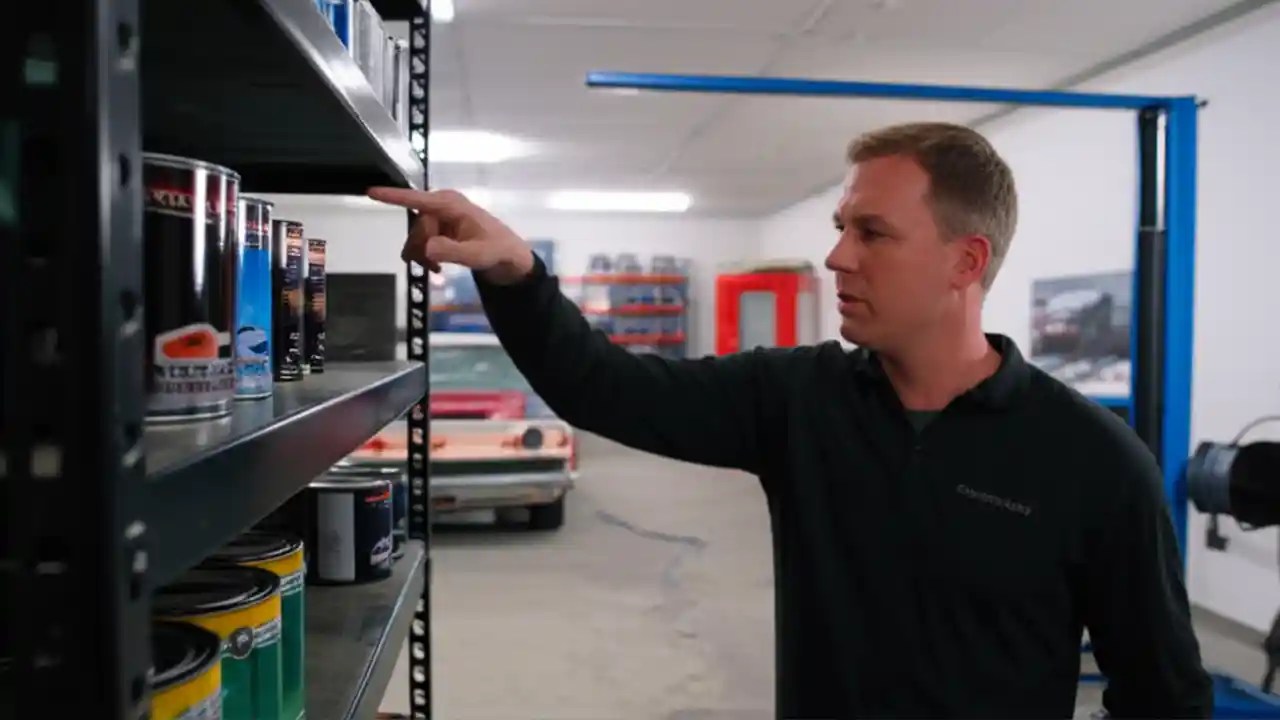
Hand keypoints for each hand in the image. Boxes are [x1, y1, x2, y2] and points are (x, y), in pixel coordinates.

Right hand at [366, 187, 535, 284]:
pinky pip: (421, 242)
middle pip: (417, 227)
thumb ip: (452, 251)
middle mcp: (442, 206)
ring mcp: (439, 217)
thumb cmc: (497, 250)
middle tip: (434, 267)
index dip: (394, 197)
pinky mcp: (439, 229)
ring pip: (416, 238)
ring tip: (436, 270)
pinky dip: (425, 257)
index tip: (371, 192)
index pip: (418, 200)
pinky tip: (435, 268)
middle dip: (421, 248)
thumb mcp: (478, 255)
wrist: (508, 258)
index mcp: (451, 204)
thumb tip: (428, 248)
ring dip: (422, 255)